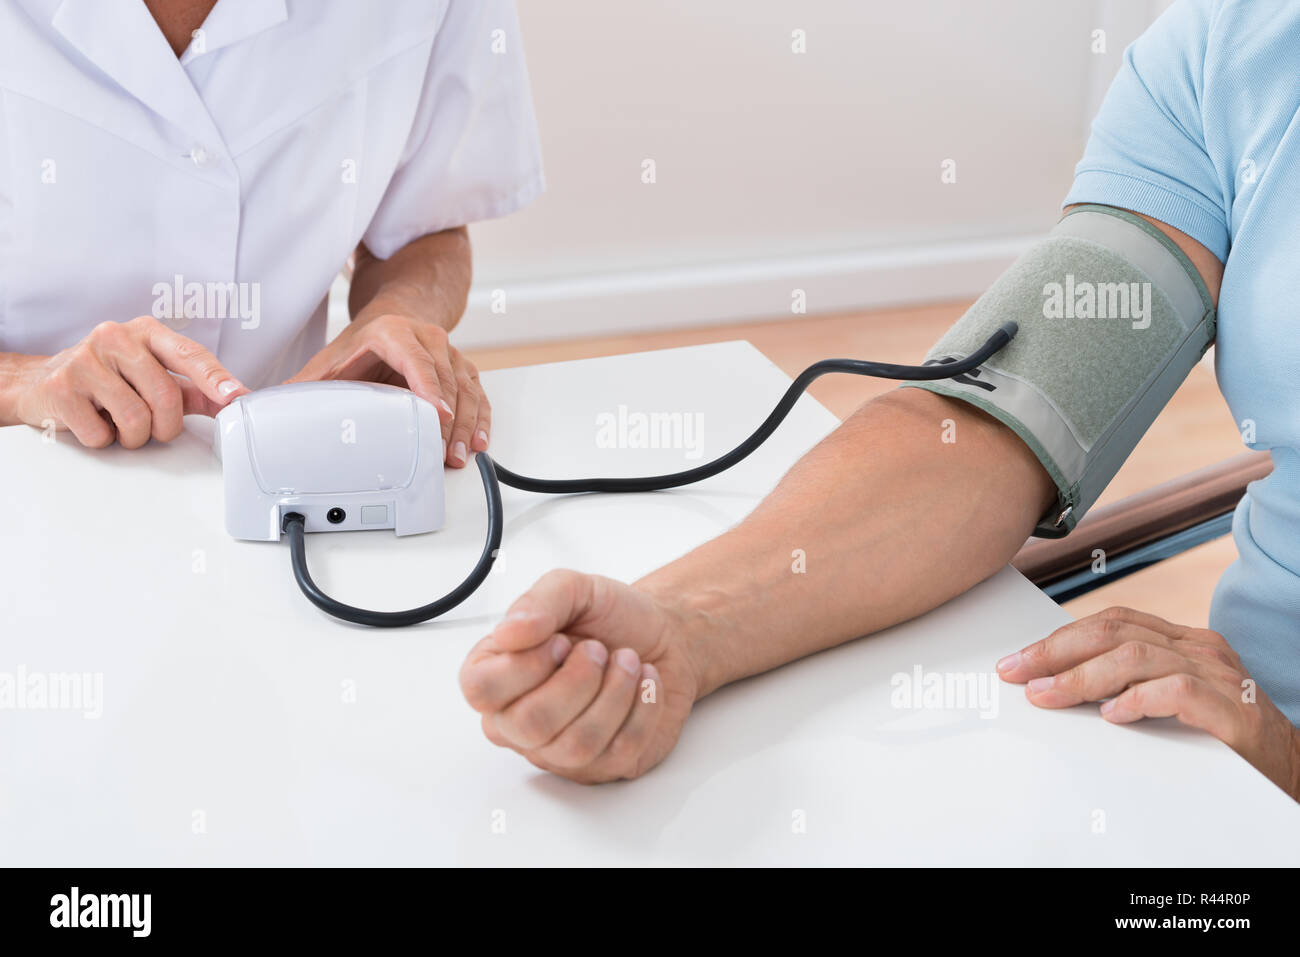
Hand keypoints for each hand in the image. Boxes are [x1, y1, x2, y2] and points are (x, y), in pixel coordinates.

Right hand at [7, 315, 245, 447]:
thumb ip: (194, 390)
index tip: (236, 396)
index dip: (215, 378)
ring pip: (136, 419)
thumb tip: (233, 401)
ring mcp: (84, 360)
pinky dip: (104, 440)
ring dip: (135, 436)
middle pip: (167, 396)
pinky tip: (93, 421)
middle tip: (153, 427)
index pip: (189, 354)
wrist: (40, 382)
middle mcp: (115, 337)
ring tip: (120, 422)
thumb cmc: (107, 379)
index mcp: (146, 332)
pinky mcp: (60, 388)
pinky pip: (102, 435)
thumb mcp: (153, 377)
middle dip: (166, 426)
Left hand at [287, 311, 488, 467]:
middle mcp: (428, 339)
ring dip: (467, 425)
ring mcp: (450, 354)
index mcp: (393, 334)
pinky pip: (478, 395)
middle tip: (444, 452)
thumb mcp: (329, 362)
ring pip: (466, 389)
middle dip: (448, 420)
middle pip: (446, 380)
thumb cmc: (362, 345)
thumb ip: (302, 388)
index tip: (435, 415)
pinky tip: (478, 443)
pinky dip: (480, 420)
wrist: (395, 318)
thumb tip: (256, 411)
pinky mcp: (463, 369)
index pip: (416, 361)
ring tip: (461, 455)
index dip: (427, 388)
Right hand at [459, 570, 702, 782]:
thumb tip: (508, 632)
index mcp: (496, 673)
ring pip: (576, 745)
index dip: (525, 665)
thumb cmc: (610, 617)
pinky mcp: (603, 766)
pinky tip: (645, 683)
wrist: (664, 635)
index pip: (481, 689)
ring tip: (629, 662)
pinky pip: (620, 752)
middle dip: (578, 680)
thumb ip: (537, 602)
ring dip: (615, 693)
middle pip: (530, 725)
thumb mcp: (574, 589)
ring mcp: (557, 751)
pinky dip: (643, 708)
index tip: (561, 641)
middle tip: (599, 650)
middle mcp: (517, 720)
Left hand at [998, 606, 1299, 798]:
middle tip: (1019, 674)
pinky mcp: (1231, 708)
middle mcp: (1199, 648)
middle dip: (1056, 652)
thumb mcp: (1167, 700)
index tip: (1019, 660)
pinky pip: (1176, 689)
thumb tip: (1057, 685)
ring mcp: (1217, 674)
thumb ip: (1126, 684)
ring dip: (1082, 677)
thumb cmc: (1222, 738)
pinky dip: (1137, 699)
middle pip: (1114, 633)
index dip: (1059, 639)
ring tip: (1049, 695)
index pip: (1111, 622)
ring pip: (1135, 658)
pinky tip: (1112, 714)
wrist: (1290, 768)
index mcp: (1182, 641)